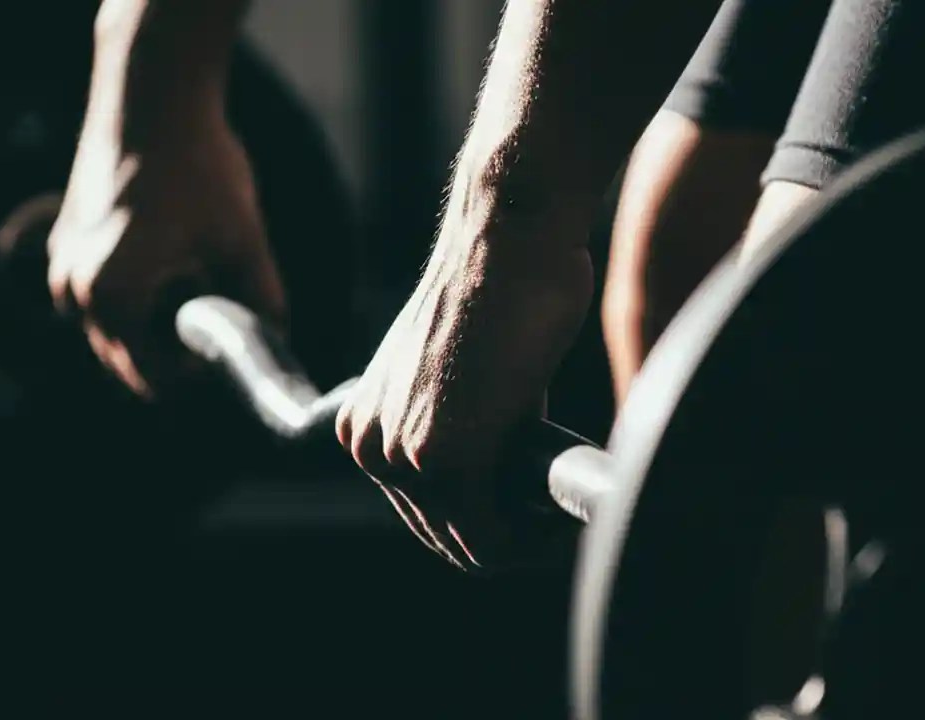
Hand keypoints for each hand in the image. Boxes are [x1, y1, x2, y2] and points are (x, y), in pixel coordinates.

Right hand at [47, 120, 285, 398]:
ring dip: (156, 319)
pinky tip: (170, 250)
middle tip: (219, 311)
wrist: (151, 94)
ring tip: (196, 272)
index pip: (152, 379)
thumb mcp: (242, 242)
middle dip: (174, 348)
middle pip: (129, 357)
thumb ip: (262, 303)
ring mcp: (62, 266)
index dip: (197, 375)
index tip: (228, 346)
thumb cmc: (197, 167)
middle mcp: (73, 292)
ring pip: (116, 325)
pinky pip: (101, 292)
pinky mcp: (63, 241)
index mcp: (112, 301)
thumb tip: (279, 341)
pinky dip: (136, 290)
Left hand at [335, 226, 592, 571]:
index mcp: (364, 428)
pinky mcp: (445, 459)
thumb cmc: (501, 290)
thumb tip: (501, 478)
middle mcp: (371, 447)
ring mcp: (403, 456)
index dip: (481, 521)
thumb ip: (456, 424)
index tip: (528, 511)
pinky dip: (530, 541)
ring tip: (560, 514)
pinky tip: (559, 517)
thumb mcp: (457, 376)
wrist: (507, 241)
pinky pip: (490, 539)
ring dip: (520, 539)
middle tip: (552, 517)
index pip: (423, 514)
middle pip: (443, 536)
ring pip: (467, 546)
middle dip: (502, 534)